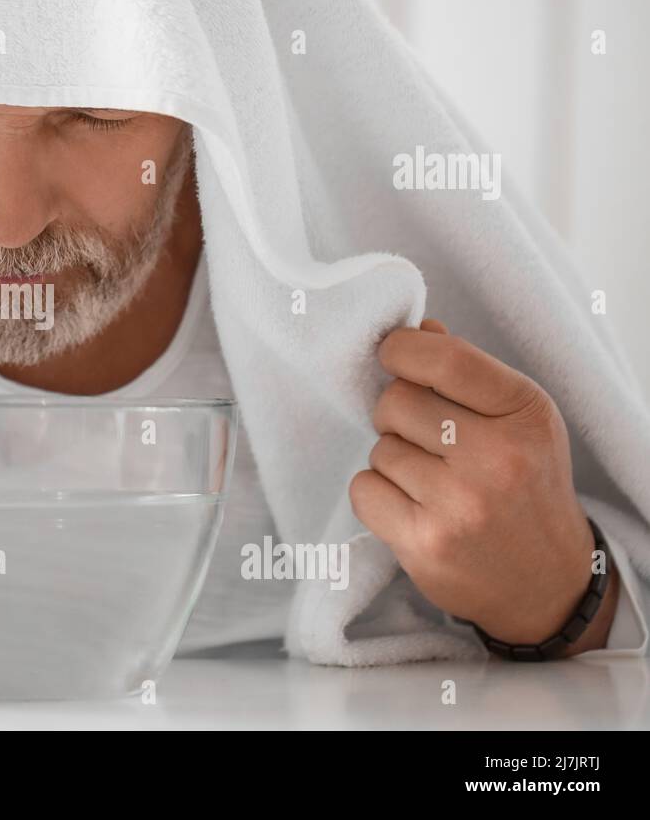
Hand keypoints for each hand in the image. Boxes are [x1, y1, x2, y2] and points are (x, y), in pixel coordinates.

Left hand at [349, 319, 616, 651]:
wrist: (547, 582)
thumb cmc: (524, 486)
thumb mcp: (518, 420)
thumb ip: (466, 374)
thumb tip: (417, 328)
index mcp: (525, 414)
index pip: (445, 360)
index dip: (402, 349)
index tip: (391, 354)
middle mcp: (498, 458)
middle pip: (396, 402)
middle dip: (395, 414)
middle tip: (423, 438)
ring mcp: (461, 504)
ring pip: (379, 449)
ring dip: (392, 460)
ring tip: (429, 481)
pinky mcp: (426, 542)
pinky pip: (364, 489)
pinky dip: (377, 495)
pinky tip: (411, 507)